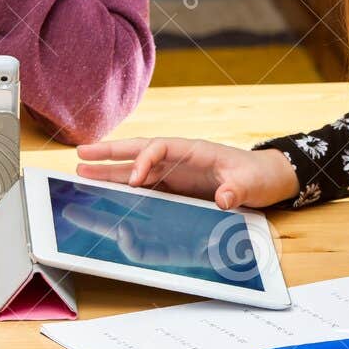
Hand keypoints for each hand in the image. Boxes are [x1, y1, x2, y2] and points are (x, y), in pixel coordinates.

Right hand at [76, 137, 299, 209]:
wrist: (267, 180)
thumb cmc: (259, 176)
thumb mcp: (251, 183)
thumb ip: (237, 190)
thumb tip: (223, 201)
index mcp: (195, 150)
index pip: (160, 148)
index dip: (143, 161)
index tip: (132, 181)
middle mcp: (180, 158)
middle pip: (139, 151)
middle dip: (110, 153)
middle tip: (80, 155)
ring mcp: (176, 172)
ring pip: (136, 168)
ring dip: (110, 170)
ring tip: (81, 172)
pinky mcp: (176, 186)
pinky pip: (145, 184)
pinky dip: (124, 186)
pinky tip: (105, 190)